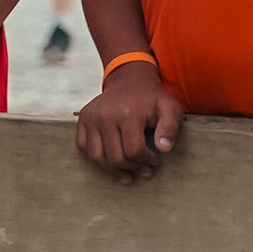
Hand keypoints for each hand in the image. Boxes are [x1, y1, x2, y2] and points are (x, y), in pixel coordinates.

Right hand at [74, 57, 182, 179]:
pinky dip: (97, 160)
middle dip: (133, 168)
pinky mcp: (82, 120)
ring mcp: (90, 118)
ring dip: (114, 170)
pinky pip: (84, 149)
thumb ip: (170, 127)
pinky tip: (111, 163)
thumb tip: (163, 149)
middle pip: (115, 158)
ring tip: (128, 172)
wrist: (129, 80)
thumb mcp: (169, 108)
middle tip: (145, 169)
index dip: (147, 160)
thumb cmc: (152, 98)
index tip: (156, 160)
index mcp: (127, 113)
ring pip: (97, 158)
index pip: (134, 151)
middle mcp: (105, 116)